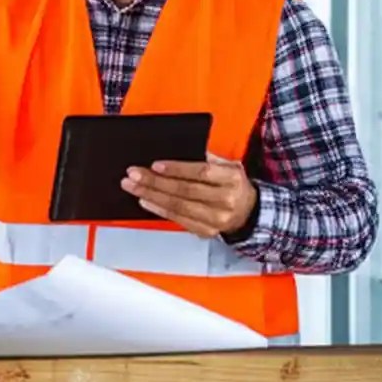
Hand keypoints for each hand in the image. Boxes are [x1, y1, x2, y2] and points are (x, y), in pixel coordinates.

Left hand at [119, 153, 256, 237]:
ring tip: (133, 186)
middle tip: (134, 175)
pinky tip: (145, 200)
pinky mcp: (206, 231)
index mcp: (231, 178)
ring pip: (179, 206)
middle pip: (185, 191)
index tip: (155, 165)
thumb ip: (206, 157)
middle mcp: (226, 199)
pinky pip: (178, 220)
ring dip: (152, 196)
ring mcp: (216, 219)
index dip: (177, 169)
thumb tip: (175, 150)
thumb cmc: (231, 184)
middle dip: (155, 182)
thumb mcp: (227, 165)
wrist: (249, 212)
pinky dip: (159, 210)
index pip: (201, 172)